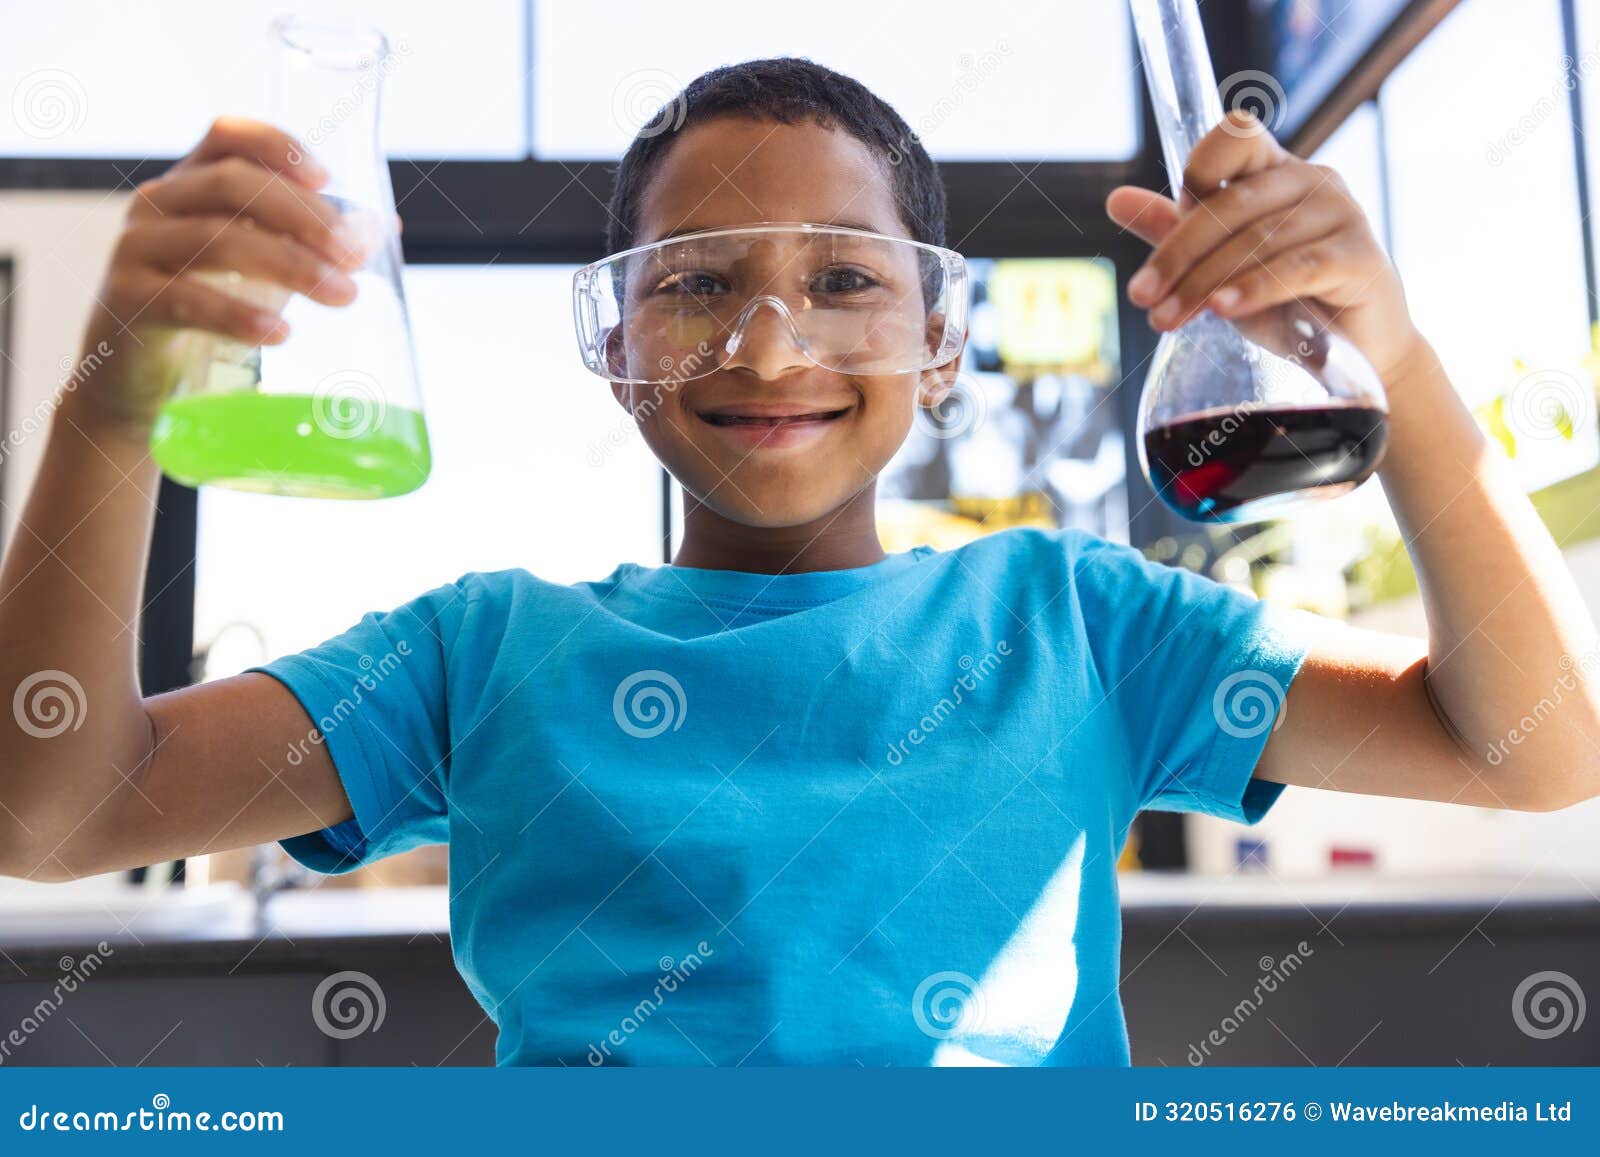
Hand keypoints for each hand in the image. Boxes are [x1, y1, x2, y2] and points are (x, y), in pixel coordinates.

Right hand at [73, 116, 367, 431]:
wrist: (141, 378)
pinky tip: (281, 333)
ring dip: (291, 265)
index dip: (277, 146)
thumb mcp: (264, 267)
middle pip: (233, 185)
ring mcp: (137, 249)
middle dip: (304, 217)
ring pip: (219, 240)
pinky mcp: (128, 300)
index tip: (326, 180)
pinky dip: (239, 315)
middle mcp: (159, 204)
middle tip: (355, 255)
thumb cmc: (209, 309)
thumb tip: (385, 228)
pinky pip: (186, 300)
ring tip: (343, 295)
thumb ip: (313, 243)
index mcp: (193, 184)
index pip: (228, 136)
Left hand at [1106, 110, 1421, 383]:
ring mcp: (1342, 215)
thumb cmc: (1288, 299)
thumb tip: (1116, 199)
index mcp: (1277, 170)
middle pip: (1232, 204)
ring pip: (1257, 241)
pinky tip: (1224, 310)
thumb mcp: (1222, 264)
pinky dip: (1255, 289)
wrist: (1362, 350)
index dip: (1197, 171)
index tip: (1164, 227)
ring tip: (1167, 318)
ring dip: (1203, 283)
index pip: (1235, 137)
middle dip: (1178, 255)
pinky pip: (1297, 269)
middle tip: (1142, 298)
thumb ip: (1175, 231)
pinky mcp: (1361, 258)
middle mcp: (1313, 181)